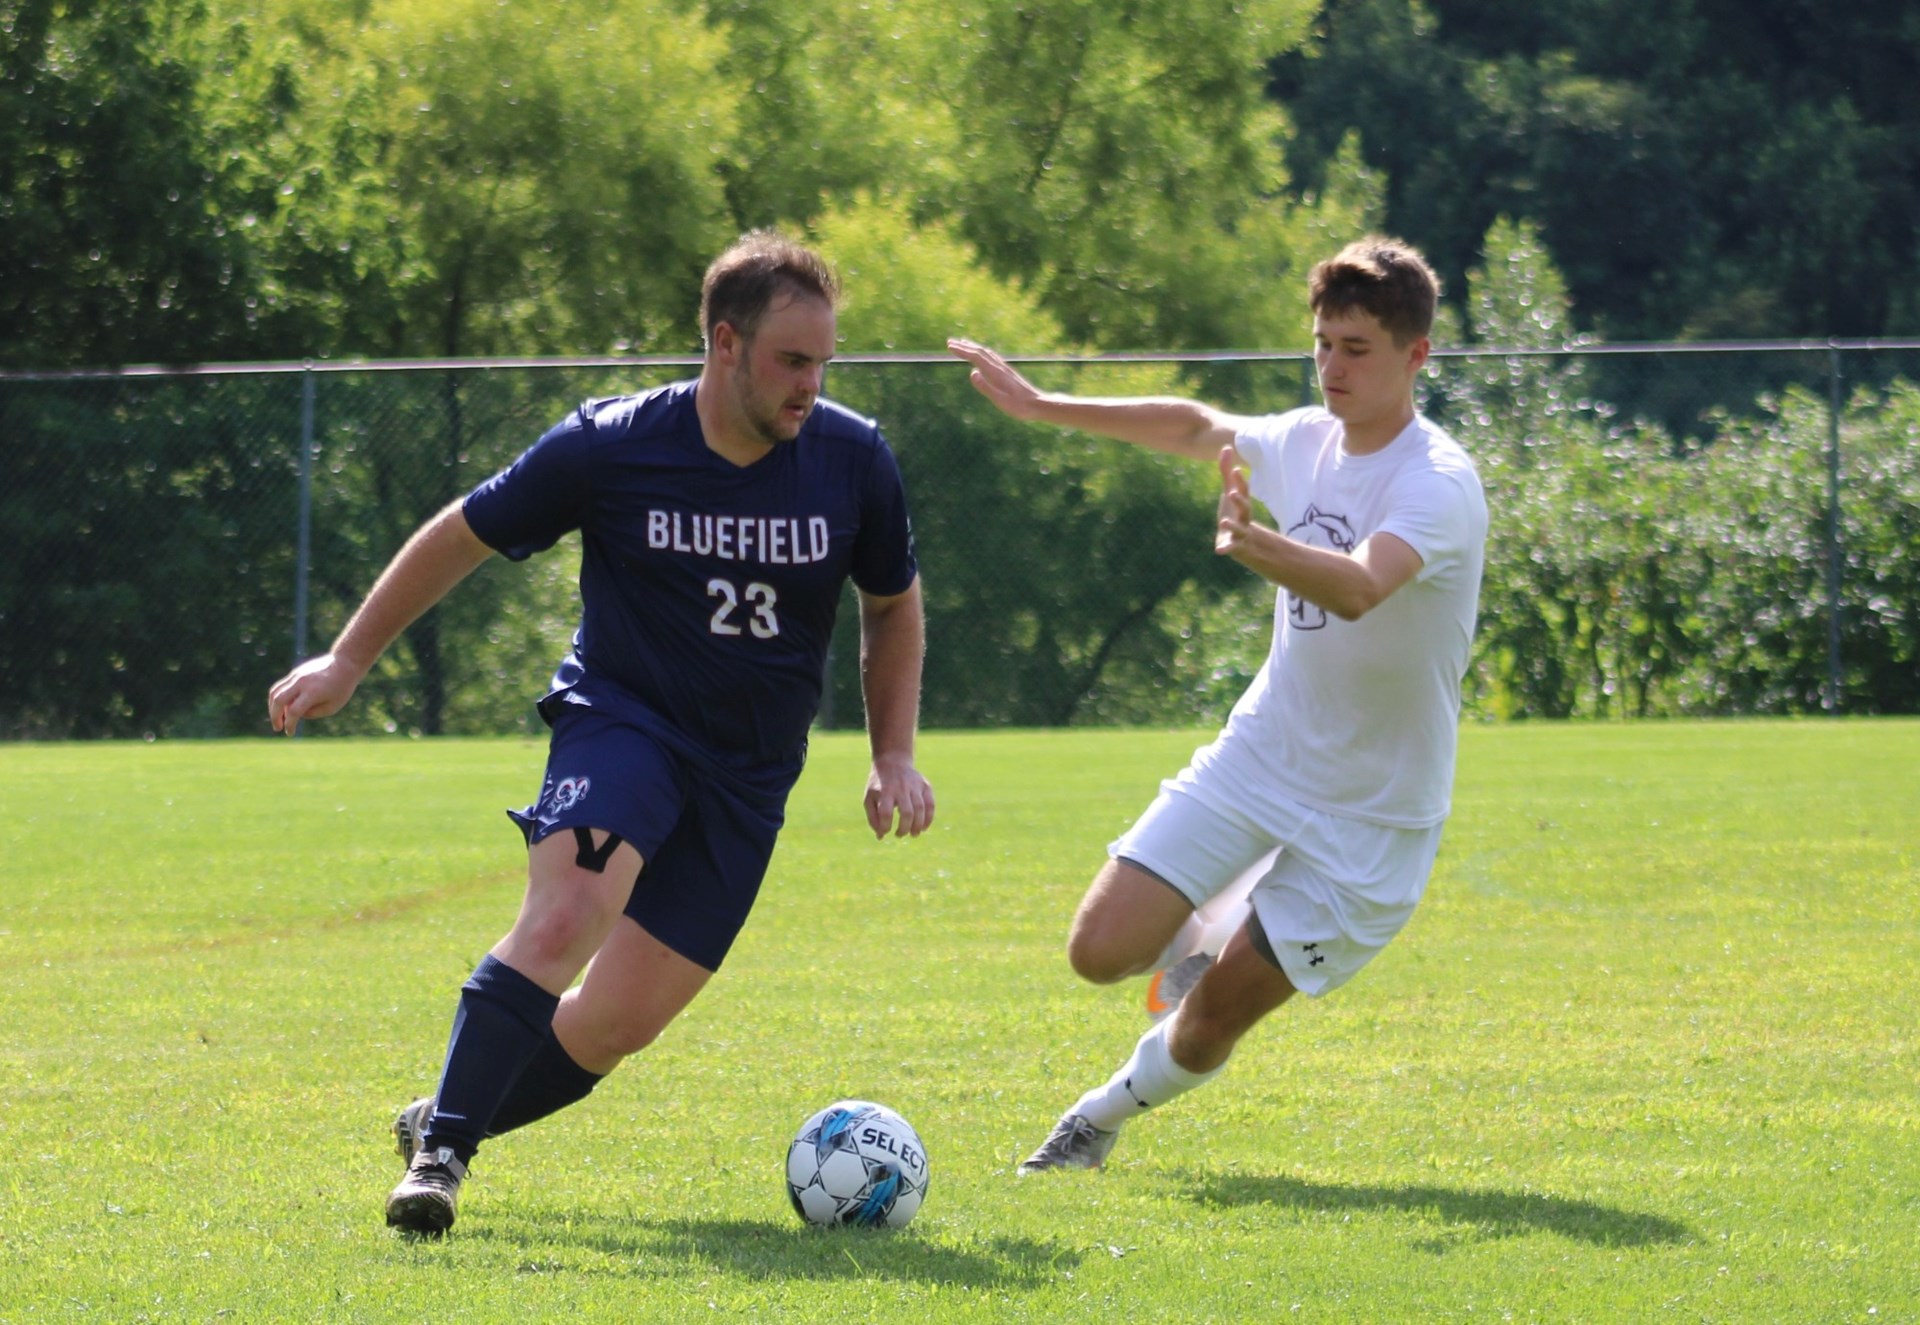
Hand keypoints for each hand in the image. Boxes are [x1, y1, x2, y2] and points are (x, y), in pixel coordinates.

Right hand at [267, 652, 363, 735]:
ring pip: (275, 691)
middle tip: (277, 728)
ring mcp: (296, 675)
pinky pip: (281, 686)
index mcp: (312, 692)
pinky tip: (284, 708)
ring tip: (278, 719)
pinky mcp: (295, 672)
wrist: (344, 663)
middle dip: (275, 716)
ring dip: (273, 707)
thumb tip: (295, 715)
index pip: (293, 711)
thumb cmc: (342, 688)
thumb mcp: (332, 707)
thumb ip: (312, 713)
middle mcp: (301, 682)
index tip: (290, 733)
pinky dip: (278, 698)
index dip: (289, 725)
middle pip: (278, 700)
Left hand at [864, 752, 934, 839]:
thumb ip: (873, 818)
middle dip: (904, 829)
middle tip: (900, 835)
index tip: (885, 831)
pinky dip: (929, 818)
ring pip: (920, 809)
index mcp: (885, 791)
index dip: (885, 826)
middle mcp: (901, 787)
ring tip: (914, 834)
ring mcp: (915, 785)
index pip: (885, 812)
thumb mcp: (869, 798)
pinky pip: (931, 804)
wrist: (893, 761)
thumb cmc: (879, 785)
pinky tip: (924, 827)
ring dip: (918, 826)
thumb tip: (881, 837)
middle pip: (906, 812)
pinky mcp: (925, 785)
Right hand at [947, 338, 1046, 420]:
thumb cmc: (1019, 406)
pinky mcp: (1009, 373)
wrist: (1039, 404)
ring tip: (964, 343)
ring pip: (987, 353)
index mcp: (996, 373)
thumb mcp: (1000, 400)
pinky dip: (983, 353)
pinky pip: (993, 358)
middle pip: (980, 352)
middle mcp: (1000, 367)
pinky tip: (984, 356)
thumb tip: (972, 372)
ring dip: (974, 347)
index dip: (962, 351)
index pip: (976, 357)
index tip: (950, 346)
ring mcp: (1005, 369)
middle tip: (950, 342)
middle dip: (965, 346)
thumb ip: (985, 387)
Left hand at [1214, 446, 1255, 560]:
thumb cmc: (1233, 510)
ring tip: (1223, 521)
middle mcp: (1244, 517)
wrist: (1241, 539)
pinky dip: (1226, 548)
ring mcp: (1240, 532)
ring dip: (1232, 525)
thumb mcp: (1229, 491)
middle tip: (1231, 493)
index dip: (1240, 480)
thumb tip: (1226, 447)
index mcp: (1242, 503)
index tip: (1236, 469)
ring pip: (1239, 529)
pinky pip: (1231, 547)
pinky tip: (1218, 551)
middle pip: (1245, 508)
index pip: (1243, 490)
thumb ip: (1226, 471)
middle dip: (1239, 501)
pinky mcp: (1233, 545)